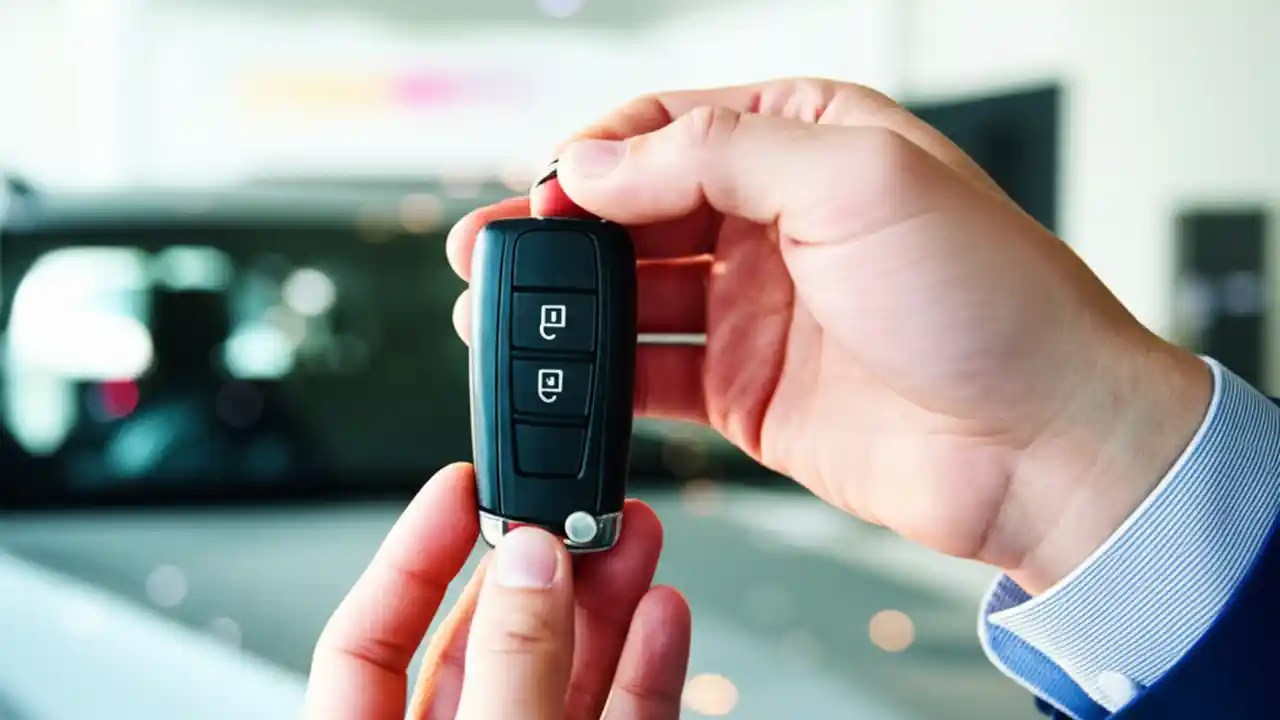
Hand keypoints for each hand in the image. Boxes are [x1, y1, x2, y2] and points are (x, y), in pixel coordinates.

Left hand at [303, 463, 689, 719]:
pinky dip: (646, 670)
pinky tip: (660, 616)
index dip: (411, 553)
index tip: (458, 484)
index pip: (368, 640)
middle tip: (572, 504)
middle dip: (536, 565)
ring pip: (562, 673)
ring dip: (604, 604)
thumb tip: (529, 565)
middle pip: (483, 643)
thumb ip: (508, 665)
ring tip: (634, 537)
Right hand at [447, 78, 1212, 592]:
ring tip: (498, 316)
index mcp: (808, 141)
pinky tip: (561, 383)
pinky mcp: (750, 392)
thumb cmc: (990, 302)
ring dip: (566, 307)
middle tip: (489, 251)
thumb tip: (600, 163)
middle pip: (636, 211)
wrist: (1044, 446)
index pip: (669, 126)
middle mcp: (777, 221)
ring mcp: (759, 310)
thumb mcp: (857, 180)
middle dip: (559, 229)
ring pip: (633, 296)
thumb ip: (717, 156)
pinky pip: (655, 378)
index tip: (544, 191)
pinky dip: (603, 382)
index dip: (596, 154)